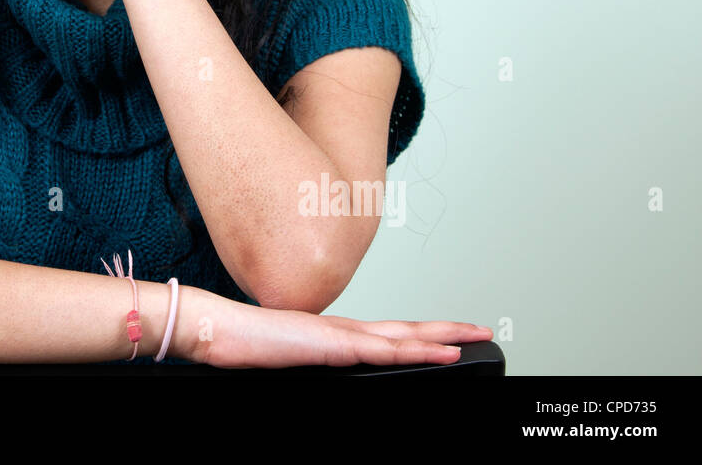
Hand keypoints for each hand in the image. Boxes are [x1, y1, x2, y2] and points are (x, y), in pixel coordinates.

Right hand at [188, 289, 494, 368]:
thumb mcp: (293, 360)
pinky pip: (385, 351)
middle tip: (480, 329)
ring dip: (443, 337)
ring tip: (474, 336)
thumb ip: (317, 363)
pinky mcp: (334, 344)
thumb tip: (329, 372)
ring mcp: (341, 334)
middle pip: (407, 329)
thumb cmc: (246, 347)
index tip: (448, 337)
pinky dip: (417, 352)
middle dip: (446, 330)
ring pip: (404, 336)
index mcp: (336, 335)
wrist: (220, 331)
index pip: (389, 334)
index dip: (421, 334)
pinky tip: (442, 354)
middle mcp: (345, 329)